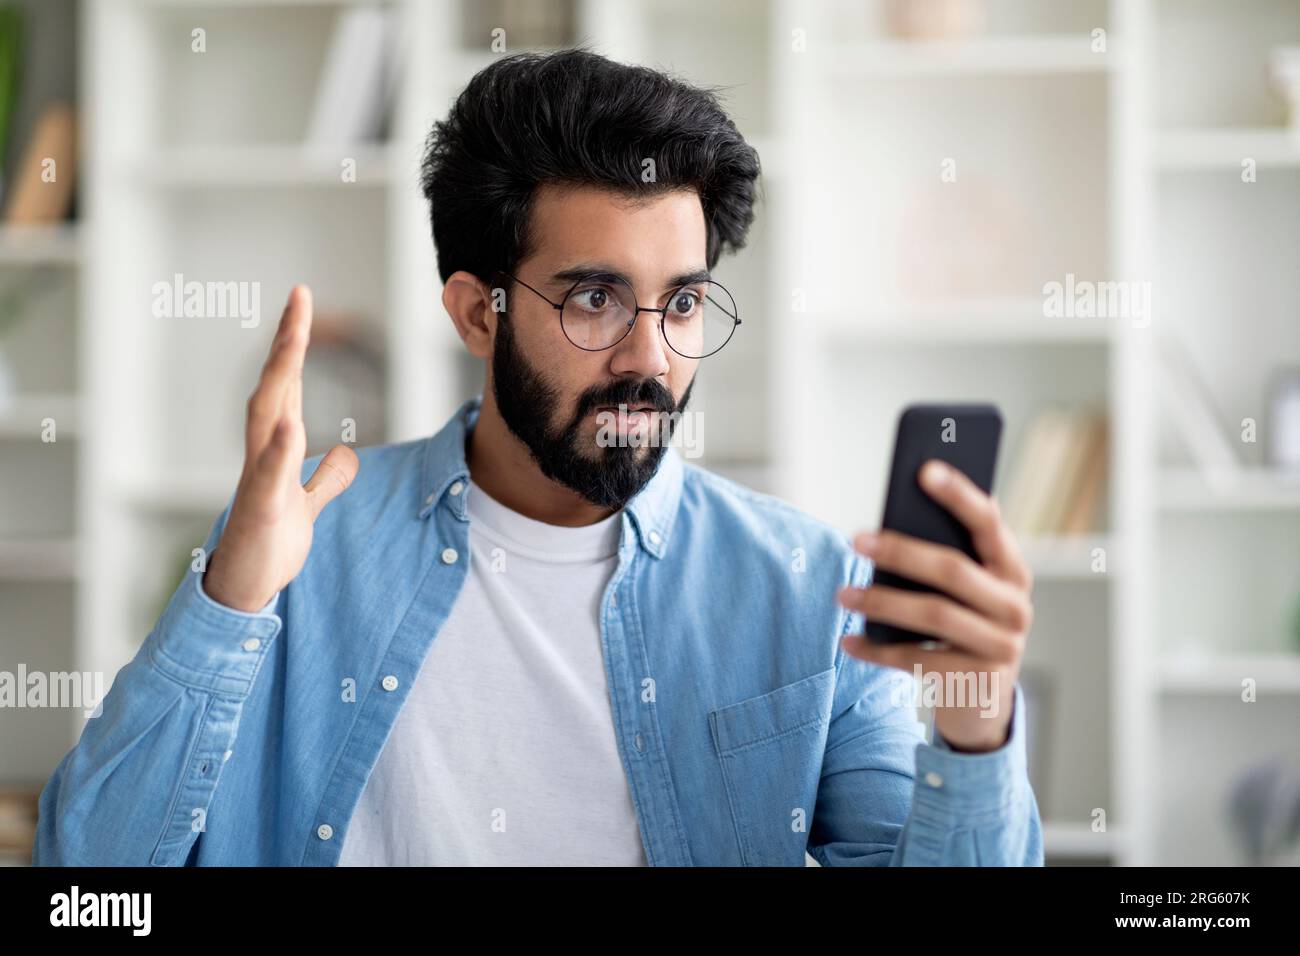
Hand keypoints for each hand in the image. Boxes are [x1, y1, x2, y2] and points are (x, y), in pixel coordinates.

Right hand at [202, 285, 359, 611]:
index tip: (302, 304)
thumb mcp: (308, 505)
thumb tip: (347, 455)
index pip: (288, 385)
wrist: (244, 589)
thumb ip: (326, 478)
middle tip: (299, 296)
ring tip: (294, 336)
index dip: (294, 346)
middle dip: (287, 341)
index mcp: (276, 448)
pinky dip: (281, 449)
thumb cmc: (268, 543)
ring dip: (281, 376)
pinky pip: (271, 474)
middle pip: (275, 386)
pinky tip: (292, 423)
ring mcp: (259, 478)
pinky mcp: (262, 508)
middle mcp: (263, 453)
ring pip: (268, 417)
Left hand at [836, 459, 1033, 751]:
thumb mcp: (965, 592)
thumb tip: (902, 507)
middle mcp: (1015, 607)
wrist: (982, 703)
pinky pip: (916, 659)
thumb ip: (947, 556)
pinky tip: (848, 642)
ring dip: (881, 601)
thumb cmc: (963, 628)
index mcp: (1012, 571)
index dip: (959, 495)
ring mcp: (1000, 646)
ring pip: (933, 615)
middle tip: (855, 538)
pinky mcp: (975, 681)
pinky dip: (876, 649)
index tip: (924, 469)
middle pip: (953, 570)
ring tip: (841, 594)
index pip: (989, 524)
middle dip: (900, 550)